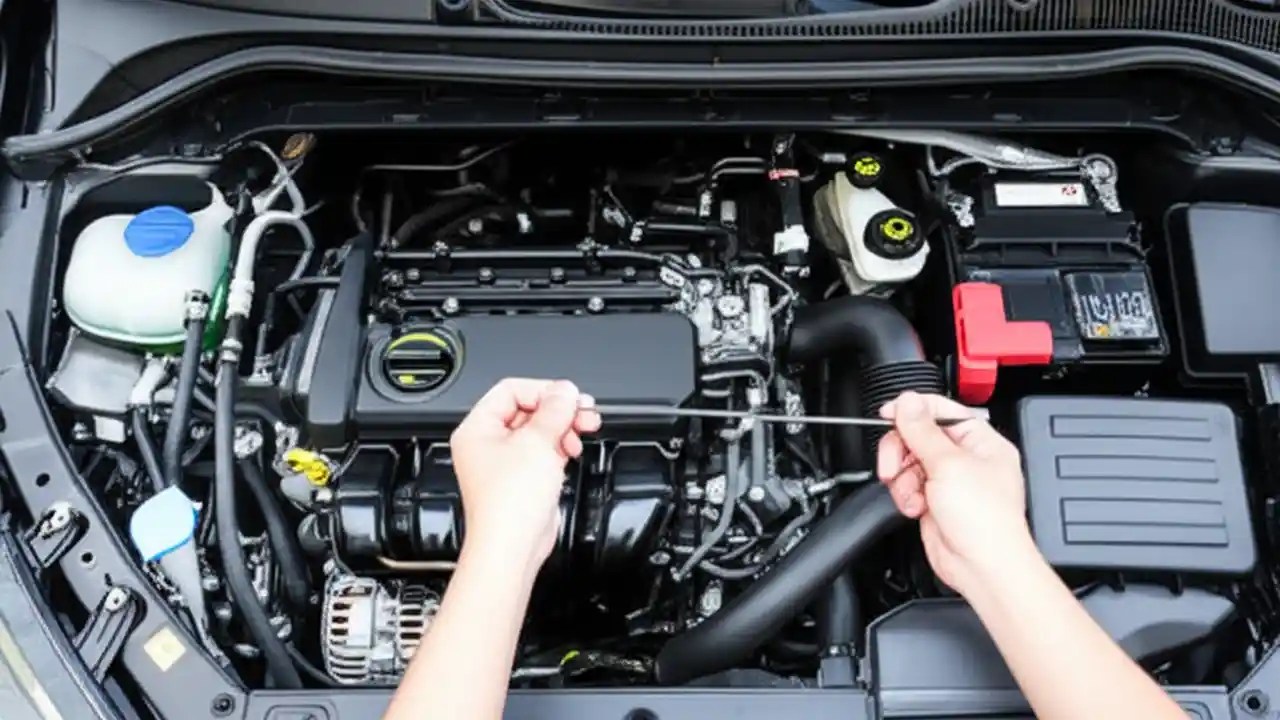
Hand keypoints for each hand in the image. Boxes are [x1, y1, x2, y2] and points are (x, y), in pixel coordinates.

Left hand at [450, 378, 600, 572]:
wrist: (513, 546)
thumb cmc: (508, 504)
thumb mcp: (536, 442)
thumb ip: (554, 410)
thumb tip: (565, 391)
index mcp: (478, 428)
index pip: (511, 390)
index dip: (543, 390)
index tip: (568, 397)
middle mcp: (488, 443)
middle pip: (529, 408)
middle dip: (559, 409)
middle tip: (583, 410)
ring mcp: (506, 462)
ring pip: (540, 429)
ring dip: (565, 426)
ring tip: (584, 428)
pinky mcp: (523, 478)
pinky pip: (544, 450)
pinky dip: (561, 445)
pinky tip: (573, 448)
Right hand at [877, 392, 1033, 597]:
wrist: (982, 566)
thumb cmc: (986, 520)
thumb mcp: (948, 464)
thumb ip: (922, 430)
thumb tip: (908, 402)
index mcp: (981, 441)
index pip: (941, 410)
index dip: (913, 410)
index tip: (888, 414)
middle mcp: (966, 459)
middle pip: (918, 437)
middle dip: (901, 450)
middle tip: (893, 462)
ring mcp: (950, 482)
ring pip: (908, 463)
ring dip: (902, 478)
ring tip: (910, 492)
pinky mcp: (935, 502)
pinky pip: (908, 487)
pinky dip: (905, 496)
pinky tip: (915, 506)